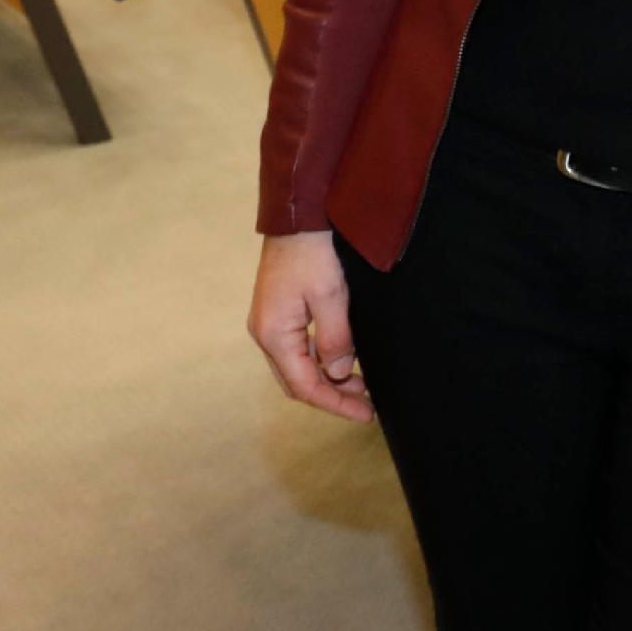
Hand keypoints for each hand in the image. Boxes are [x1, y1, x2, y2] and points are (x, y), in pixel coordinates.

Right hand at [248, 231, 372, 421]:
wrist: (296, 217)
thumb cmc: (313, 253)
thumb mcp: (331, 296)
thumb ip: (335, 339)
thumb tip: (340, 374)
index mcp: (273, 335)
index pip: (305, 386)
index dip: (335, 403)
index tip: (365, 413)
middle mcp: (265, 334)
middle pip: (297, 381)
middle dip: (332, 395)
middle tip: (366, 404)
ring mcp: (269, 324)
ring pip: (297, 366)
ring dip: (327, 379)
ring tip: (360, 385)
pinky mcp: (277, 313)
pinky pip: (297, 349)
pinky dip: (319, 360)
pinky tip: (342, 360)